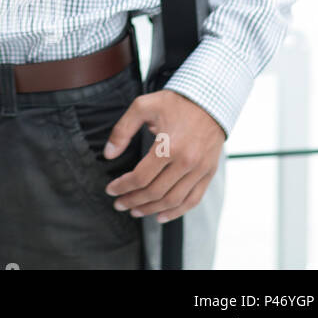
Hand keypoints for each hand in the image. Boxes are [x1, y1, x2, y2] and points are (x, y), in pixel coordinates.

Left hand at [102, 90, 225, 222]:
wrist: (209, 101)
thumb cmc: (173, 103)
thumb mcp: (142, 107)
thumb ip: (122, 130)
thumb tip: (108, 154)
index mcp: (169, 146)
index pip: (141, 177)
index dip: (122, 186)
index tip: (110, 190)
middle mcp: (187, 162)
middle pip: (155, 192)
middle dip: (133, 201)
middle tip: (118, 204)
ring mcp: (200, 170)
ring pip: (174, 200)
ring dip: (152, 210)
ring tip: (135, 211)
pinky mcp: (208, 173)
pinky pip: (193, 200)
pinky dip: (177, 212)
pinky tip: (161, 216)